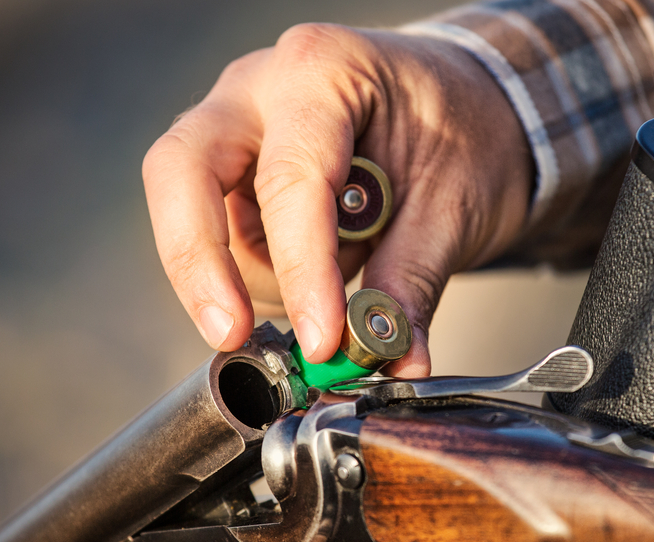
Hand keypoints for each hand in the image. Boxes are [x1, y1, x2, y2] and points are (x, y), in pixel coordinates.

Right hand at [143, 24, 531, 375]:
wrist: (470, 107)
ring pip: (198, 214)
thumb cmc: (464, 134)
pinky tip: (314, 278)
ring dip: (252, 277)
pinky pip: (221, 234)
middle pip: (182, 172)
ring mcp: (236, 125)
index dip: (300, 268)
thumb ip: (410, 282)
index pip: (290, 178)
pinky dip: (259, 276)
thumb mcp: (453, 206)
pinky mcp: (232, 168)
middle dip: (202, 265)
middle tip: (233, 335)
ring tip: (332, 290)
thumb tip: (393, 360)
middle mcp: (259, 87)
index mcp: (324, 70)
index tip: (321, 339)